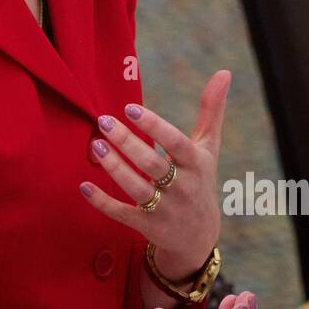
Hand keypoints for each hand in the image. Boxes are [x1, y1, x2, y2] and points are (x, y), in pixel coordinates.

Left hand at [80, 70, 230, 274]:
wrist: (199, 237)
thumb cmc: (200, 180)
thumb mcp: (208, 148)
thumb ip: (211, 111)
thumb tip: (224, 72)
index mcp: (196, 164)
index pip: (175, 142)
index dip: (153, 126)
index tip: (129, 108)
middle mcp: (182, 188)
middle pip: (152, 164)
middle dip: (127, 143)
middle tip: (103, 121)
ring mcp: (165, 209)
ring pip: (137, 188)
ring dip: (114, 168)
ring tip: (95, 146)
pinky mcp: (147, 226)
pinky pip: (122, 214)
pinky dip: (103, 202)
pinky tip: (84, 186)